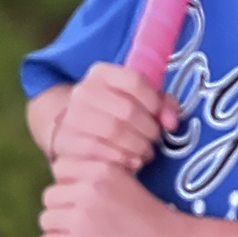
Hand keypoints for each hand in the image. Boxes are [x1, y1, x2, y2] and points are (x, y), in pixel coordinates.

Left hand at [38, 157, 183, 236]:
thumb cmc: (151, 217)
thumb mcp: (127, 183)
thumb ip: (102, 179)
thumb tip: (75, 186)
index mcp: (102, 169)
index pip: (61, 168)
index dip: (67, 183)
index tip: (77, 195)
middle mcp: (88, 189)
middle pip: (51, 196)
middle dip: (61, 208)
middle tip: (77, 221)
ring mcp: (80, 217)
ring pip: (46, 220)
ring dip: (57, 229)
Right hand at [52, 63, 178, 170]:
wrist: (73, 128)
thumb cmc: (114, 111)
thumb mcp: (138, 99)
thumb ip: (162, 104)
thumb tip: (172, 121)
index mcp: (102, 73)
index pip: (135, 81)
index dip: (155, 103)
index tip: (163, 119)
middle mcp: (84, 91)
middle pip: (128, 110)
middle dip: (149, 130)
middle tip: (155, 140)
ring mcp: (72, 116)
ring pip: (114, 132)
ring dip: (138, 147)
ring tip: (145, 153)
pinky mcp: (66, 141)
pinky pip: (100, 152)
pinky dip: (122, 159)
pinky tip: (131, 162)